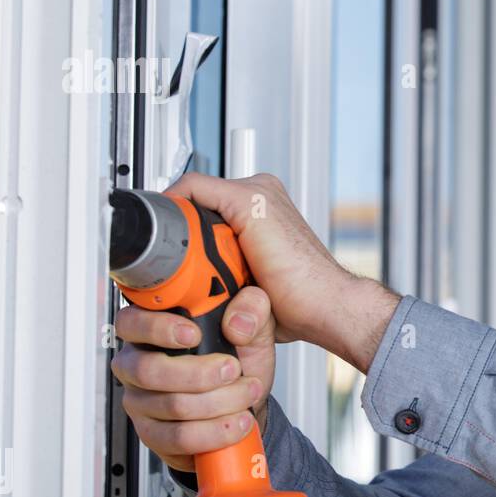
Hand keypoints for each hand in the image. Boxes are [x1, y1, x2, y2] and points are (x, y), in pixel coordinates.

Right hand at [111, 286, 276, 472]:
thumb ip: (252, 309)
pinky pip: (178, 437)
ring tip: (246, 393)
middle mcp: (137, 365)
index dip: (158, 328)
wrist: (244, 405)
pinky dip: (215, 431)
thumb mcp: (254, 329)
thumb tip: (237, 321)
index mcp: (152, 330)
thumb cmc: (238, 363)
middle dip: (199, 373)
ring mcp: (140, 401)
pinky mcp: (152, 434)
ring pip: (172, 405)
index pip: (131, 322)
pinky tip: (237, 421)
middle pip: (148, 370)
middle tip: (232, 369)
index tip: (194, 335)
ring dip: (219, 402)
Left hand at [167, 171, 400, 370]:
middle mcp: (263, 194)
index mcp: (265, 209)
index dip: (185, 227)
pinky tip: (175, 245)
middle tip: (167, 261)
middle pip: (198, 198)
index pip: (207, 203)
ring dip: (179, 226)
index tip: (169, 253)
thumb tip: (195, 287)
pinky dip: (177, 212)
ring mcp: (258, 193)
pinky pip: (194, 191)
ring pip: (194, 195)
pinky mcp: (250, 200)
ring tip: (174, 261)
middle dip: (179, 227)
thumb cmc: (299, 301)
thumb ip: (229, 274)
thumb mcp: (253, 287)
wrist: (327, 305)